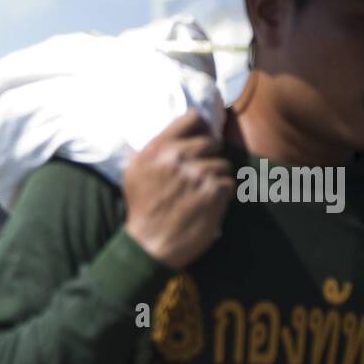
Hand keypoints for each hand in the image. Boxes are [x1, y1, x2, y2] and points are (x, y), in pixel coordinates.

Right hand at [123, 111, 233, 269]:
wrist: (148, 246)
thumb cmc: (142, 209)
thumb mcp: (133, 173)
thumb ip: (149, 150)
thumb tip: (167, 133)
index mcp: (157, 149)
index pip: (192, 118)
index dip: (201, 128)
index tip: (201, 140)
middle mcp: (177, 158)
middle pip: (212, 142)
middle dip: (209, 158)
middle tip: (199, 175)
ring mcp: (197, 174)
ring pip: (223, 164)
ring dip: (216, 179)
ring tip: (200, 194)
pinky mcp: (213, 193)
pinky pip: (230, 184)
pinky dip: (222, 195)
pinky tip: (206, 205)